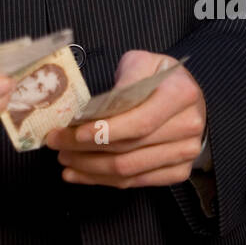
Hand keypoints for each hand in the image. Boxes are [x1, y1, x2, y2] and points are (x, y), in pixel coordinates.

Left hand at [45, 49, 206, 187]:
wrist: (188, 97)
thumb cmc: (159, 76)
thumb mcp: (142, 62)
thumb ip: (122, 80)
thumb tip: (94, 108)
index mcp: (180, 95)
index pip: (139, 121)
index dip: (104, 131)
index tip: (73, 131)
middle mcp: (187, 127)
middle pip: (128, 149)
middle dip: (85, 149)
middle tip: (56, 143)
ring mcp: (185, 153)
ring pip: (128, 171)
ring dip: (89, 168)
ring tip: (64, 159)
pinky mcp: (178, 172)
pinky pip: (135, 182)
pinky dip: (103, 180)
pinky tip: (81, 173)